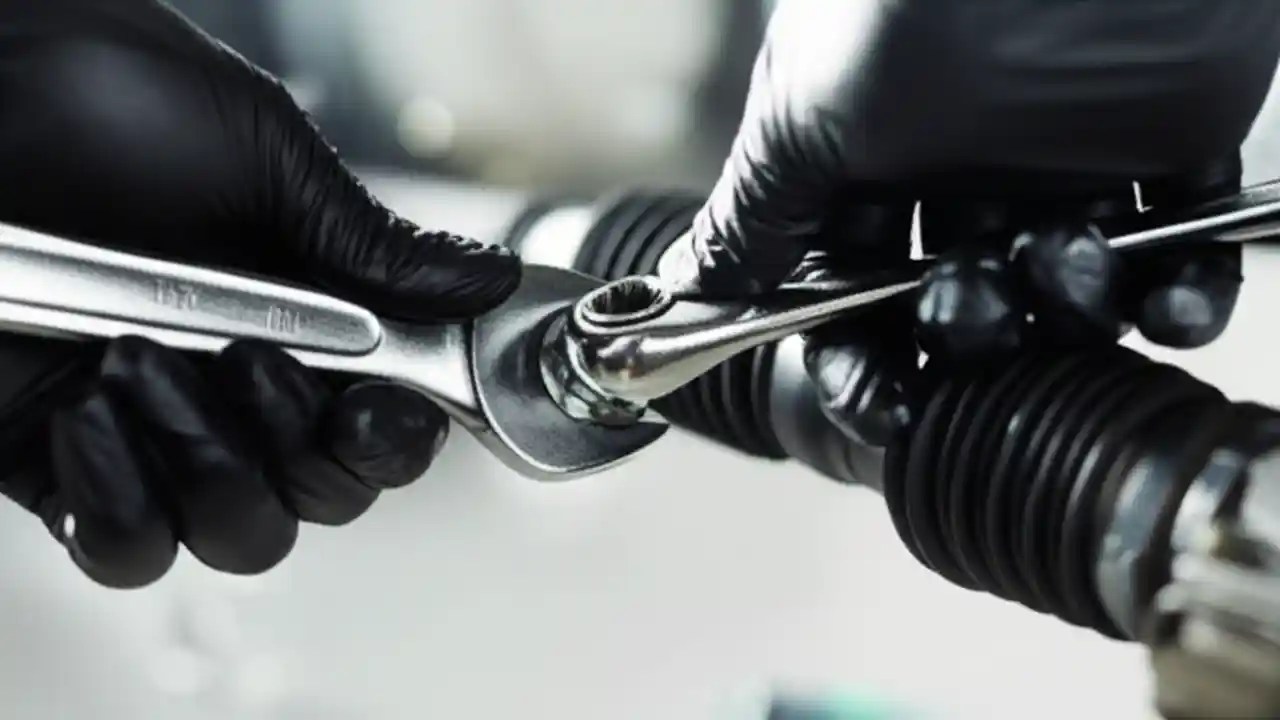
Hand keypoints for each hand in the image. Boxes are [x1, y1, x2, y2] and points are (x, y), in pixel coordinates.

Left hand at [0, 0, 520, 587]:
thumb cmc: (114, 100)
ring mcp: (155, 430)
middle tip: (252, 360)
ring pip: (235, 534)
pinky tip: (89, 410)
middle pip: (319, 500)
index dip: (392, 441)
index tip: (374, 409)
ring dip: (210, 463)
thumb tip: (486, 280)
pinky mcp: (61, 460)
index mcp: (308, 323)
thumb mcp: (270, 160)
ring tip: (143, 361)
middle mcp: (239, 388)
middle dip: (298, 448)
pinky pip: (120, 544)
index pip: (380, 430)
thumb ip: (375, 245)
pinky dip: (118, 502)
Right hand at [661, 0, 1279, 445]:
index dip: (860, 357)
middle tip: (976, 324)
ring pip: (1059, 290)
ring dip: (1067, 306)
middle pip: (952, 304)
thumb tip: (688, 285)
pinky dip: (1180, 295)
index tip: (879, 405)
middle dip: (964, 334)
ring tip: (1071, 258)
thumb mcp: (806, 114)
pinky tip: (1169, 299)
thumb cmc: (921, 1)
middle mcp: (953, 166)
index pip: (848, 290)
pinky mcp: (1162, 145)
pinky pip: (1178, 252)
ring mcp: (1056, 159)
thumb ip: (752, 214)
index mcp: (863, 158)